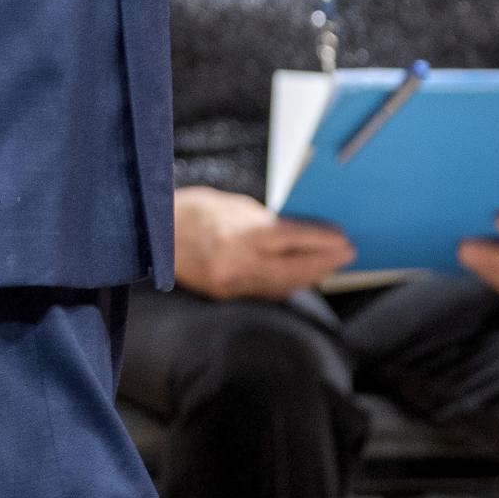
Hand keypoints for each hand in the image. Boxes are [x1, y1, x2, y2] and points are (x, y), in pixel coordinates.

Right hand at [172, 185, 356, 298]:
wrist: (149, 235)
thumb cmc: (188, 210)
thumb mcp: (228, 203)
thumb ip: (263, 219)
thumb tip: (296, 231)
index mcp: (237, 233)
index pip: (291, 238)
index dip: (321, 240)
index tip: (342, 237)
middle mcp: (237, 263)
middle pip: (295, 267)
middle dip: (325, 260)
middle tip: (348, 252)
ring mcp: (232, 283)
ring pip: (284, 284)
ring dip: (311, 275)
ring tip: (331, 264)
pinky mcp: (226, 294)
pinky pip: (267, 291)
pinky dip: (288, 283)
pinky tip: (301, 276)